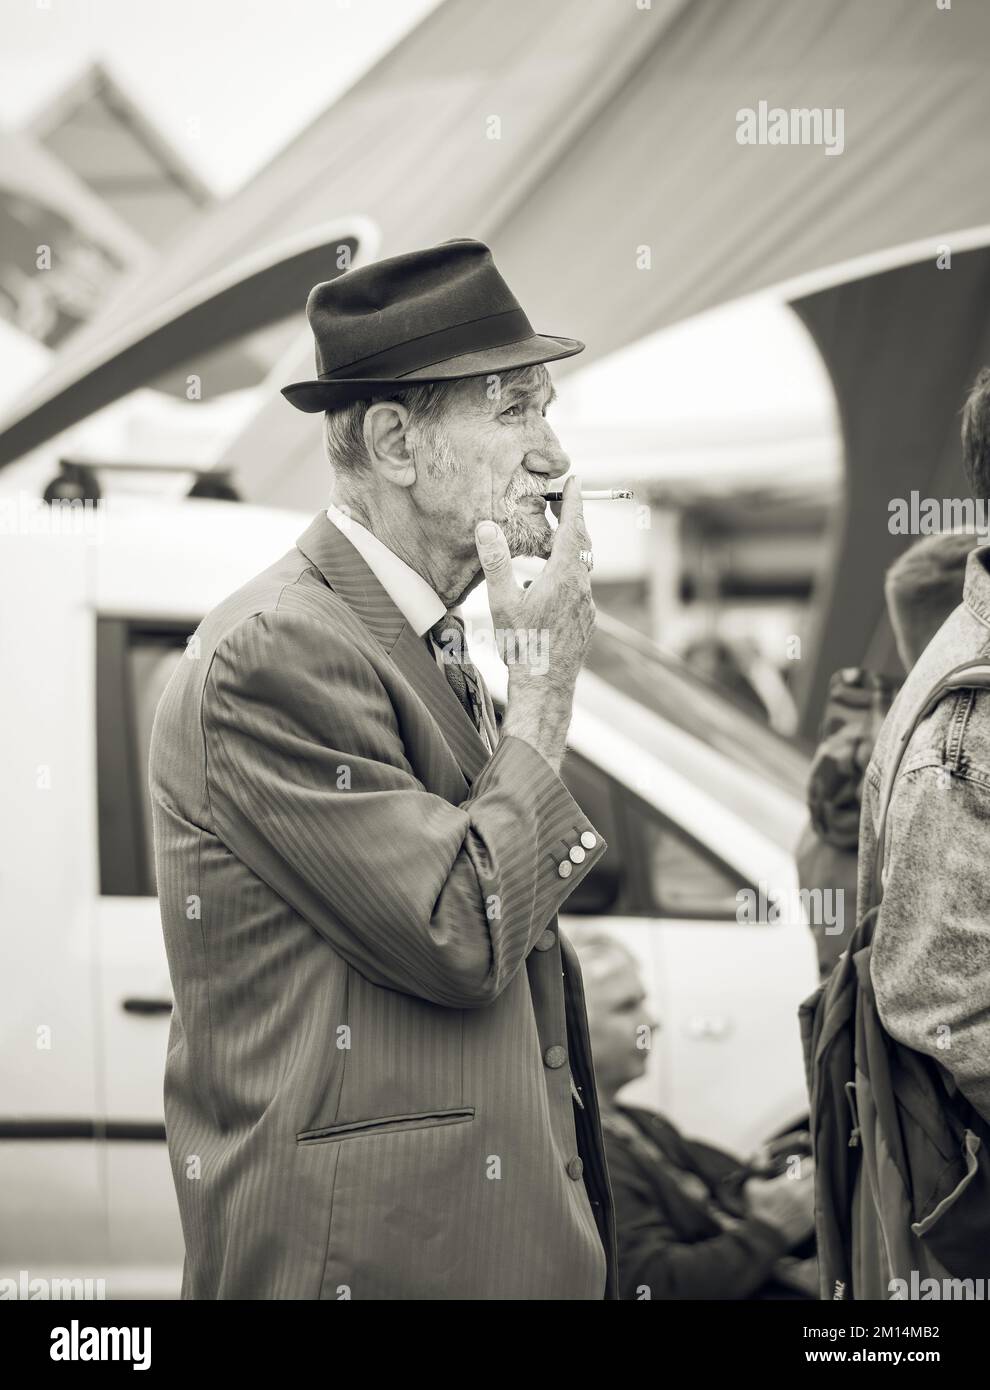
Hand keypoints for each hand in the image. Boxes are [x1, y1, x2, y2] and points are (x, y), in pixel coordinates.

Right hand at [474, 477, 595, 770]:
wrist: (546, 687)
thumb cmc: (523, 645)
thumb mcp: (503, 601)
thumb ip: (496, 562)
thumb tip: (486, 526)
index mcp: (564, 576)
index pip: (572, 528)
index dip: (573, 502)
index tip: (574, 480)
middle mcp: (582, 587)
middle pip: (581, 545)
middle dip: (572, 522)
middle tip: (561, 505)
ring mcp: (587, 606)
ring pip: (582, 568)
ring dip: (569, 551)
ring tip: (551, 543)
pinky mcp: (586, 623)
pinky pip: (580, 589)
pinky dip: (569, 575)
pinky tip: (550, 586)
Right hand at [744, 1163, 814, 1248]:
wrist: (764, 1239)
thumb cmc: (757, 1211)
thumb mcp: (751, 1186)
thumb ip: (757, 1166)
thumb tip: (760, 1151)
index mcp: (787, 1185)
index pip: (808, 1165)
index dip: (806, 1162)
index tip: (802, 1162)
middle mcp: (801, 1195)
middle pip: (817, 1175)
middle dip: (813, 1171)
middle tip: (808, 1171)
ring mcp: (808, 1208)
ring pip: (821, 1189)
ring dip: (816, 1184)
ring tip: (809, 1184)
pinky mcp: (811, 1220)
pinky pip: (821, 1204)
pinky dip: (818, 1198)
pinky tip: (810, 1198)